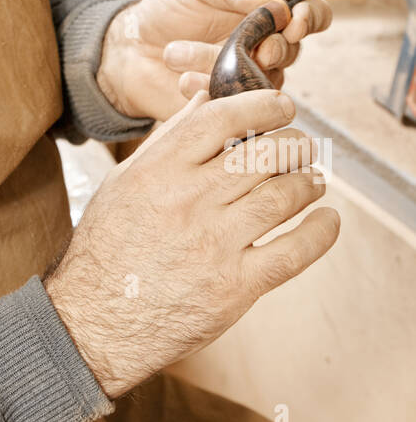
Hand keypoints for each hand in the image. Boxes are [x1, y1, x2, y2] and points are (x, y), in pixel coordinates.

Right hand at [45, 88, 335, 399]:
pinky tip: (327, 220)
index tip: (281, 106)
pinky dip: (318, 232)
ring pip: (282, 196)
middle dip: (293, 144)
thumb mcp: (125, 181)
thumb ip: (168, 140)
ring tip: (312, 179)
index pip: (221, 118)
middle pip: (262, 154)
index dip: (261, 105)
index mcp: (158, 171)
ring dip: (308, 181)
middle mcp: (188, 202)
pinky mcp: (233, 288)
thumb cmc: (108, 247)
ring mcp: (213, 245)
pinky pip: (291, 253)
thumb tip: (206, 98)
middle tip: (300, 147)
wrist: (94, 322)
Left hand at [96, 0, 331, 122]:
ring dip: (218, 65)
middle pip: (291, 52)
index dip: (311, 18)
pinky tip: (181, 81)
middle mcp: (266, 48)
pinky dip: (207, 91)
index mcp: (267, 12)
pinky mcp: (229, 110)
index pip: (313, 15)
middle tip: (247, 47)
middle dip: (270, 49)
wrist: (129, 46)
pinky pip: (235, 108)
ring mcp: (250, 82)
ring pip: (260, 81)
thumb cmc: (168, 8)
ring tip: (173, 53)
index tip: (292, 20)